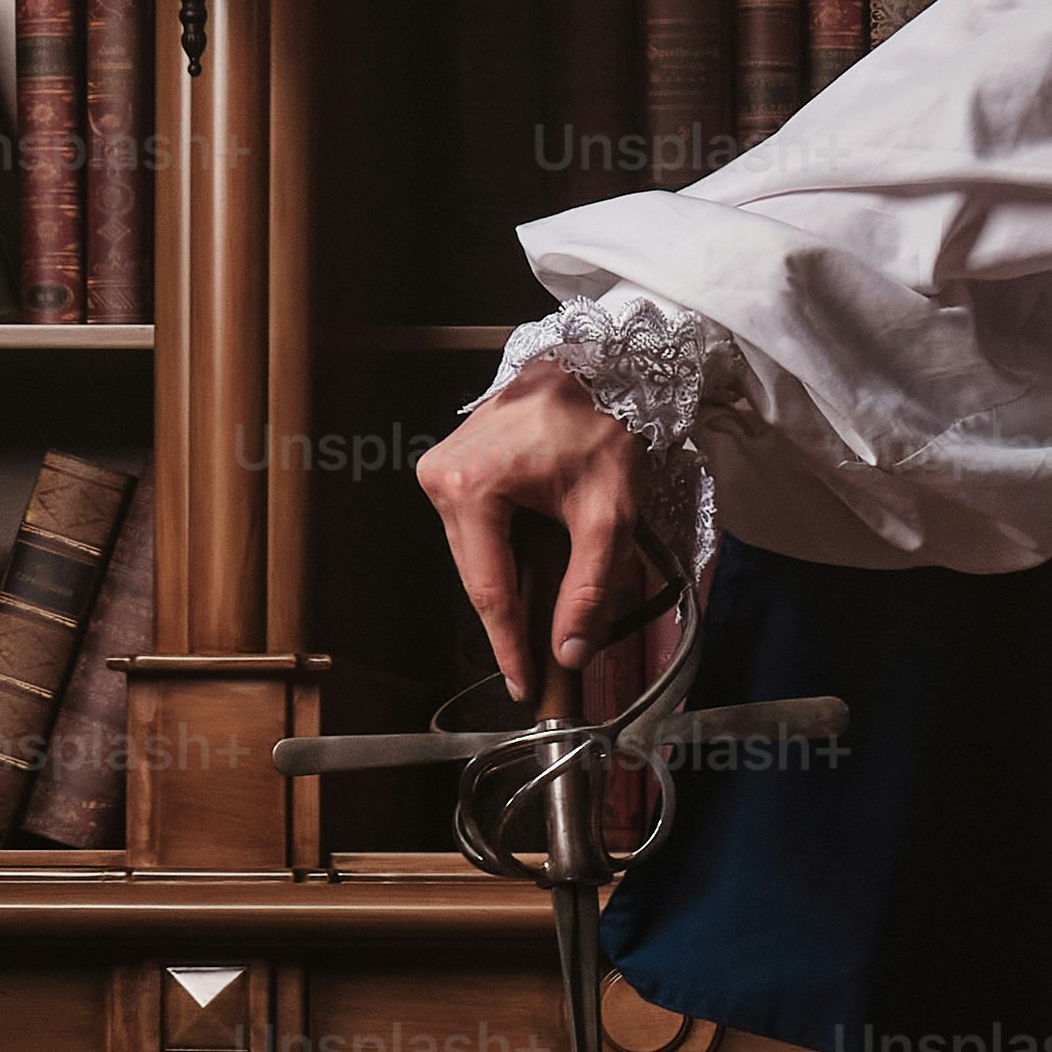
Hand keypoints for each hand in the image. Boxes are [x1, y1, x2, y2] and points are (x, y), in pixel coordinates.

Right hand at [417, 368, 678, 708]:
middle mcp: (443, 479)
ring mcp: (444, 470)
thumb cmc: (604, 423)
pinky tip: (536, 570)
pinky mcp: (455, 467)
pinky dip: (506, 554)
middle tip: (541, 666)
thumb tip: (571, 650)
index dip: (509, 645)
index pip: (489, 591)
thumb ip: (589, 588)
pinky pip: (477, 530)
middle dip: (512, 620)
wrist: (598, 365)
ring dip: (511, 585)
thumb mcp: (608, 514)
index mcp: (471, 489)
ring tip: (545, 618)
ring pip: (476, 556)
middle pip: (478, 575)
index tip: (523, 685)